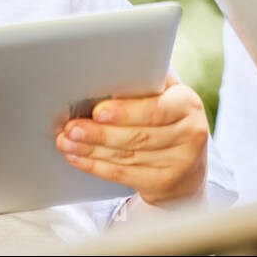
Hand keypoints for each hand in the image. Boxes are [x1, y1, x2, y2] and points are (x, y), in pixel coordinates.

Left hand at [54, 74, 208, 205]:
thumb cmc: (169, 120)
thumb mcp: (167, 97)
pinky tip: (77, 157)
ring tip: (66, 141)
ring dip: (91, 149)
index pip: (156, 110)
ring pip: (127, 155)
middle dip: (99, 133)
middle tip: (71, 128)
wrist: (188, 167)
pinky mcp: (164, 184)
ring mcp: (180, 163)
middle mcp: (190, 134)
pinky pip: (123, 174)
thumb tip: (106, 72)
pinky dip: (96, 166)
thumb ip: (146, 85)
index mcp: (189, 104)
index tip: (98, 112)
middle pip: (138, 136)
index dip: (126, 112)